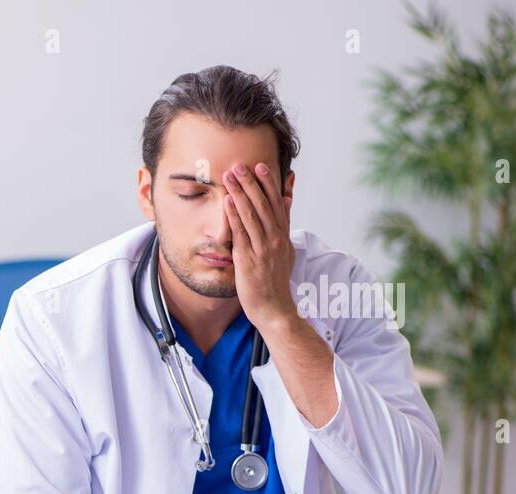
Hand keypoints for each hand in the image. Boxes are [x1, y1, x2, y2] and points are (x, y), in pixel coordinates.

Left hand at [222, 162, 295, 326]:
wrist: (275, 309)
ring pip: (252, 215)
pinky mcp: (248, 260)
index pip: (277, 203)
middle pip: (264, 204)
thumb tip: (288, 199)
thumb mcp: (286, 250)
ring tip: (231, 176)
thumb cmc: (275, 281)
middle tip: (241, 164)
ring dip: (241, 193)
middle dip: (252, 183)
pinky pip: (241, 234)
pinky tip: (227, 202)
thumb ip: (285, 224)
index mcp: (283, 235)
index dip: (269, 184)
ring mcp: (262, 249)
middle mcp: (275, 239)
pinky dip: (235, 216)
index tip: (261, 166)